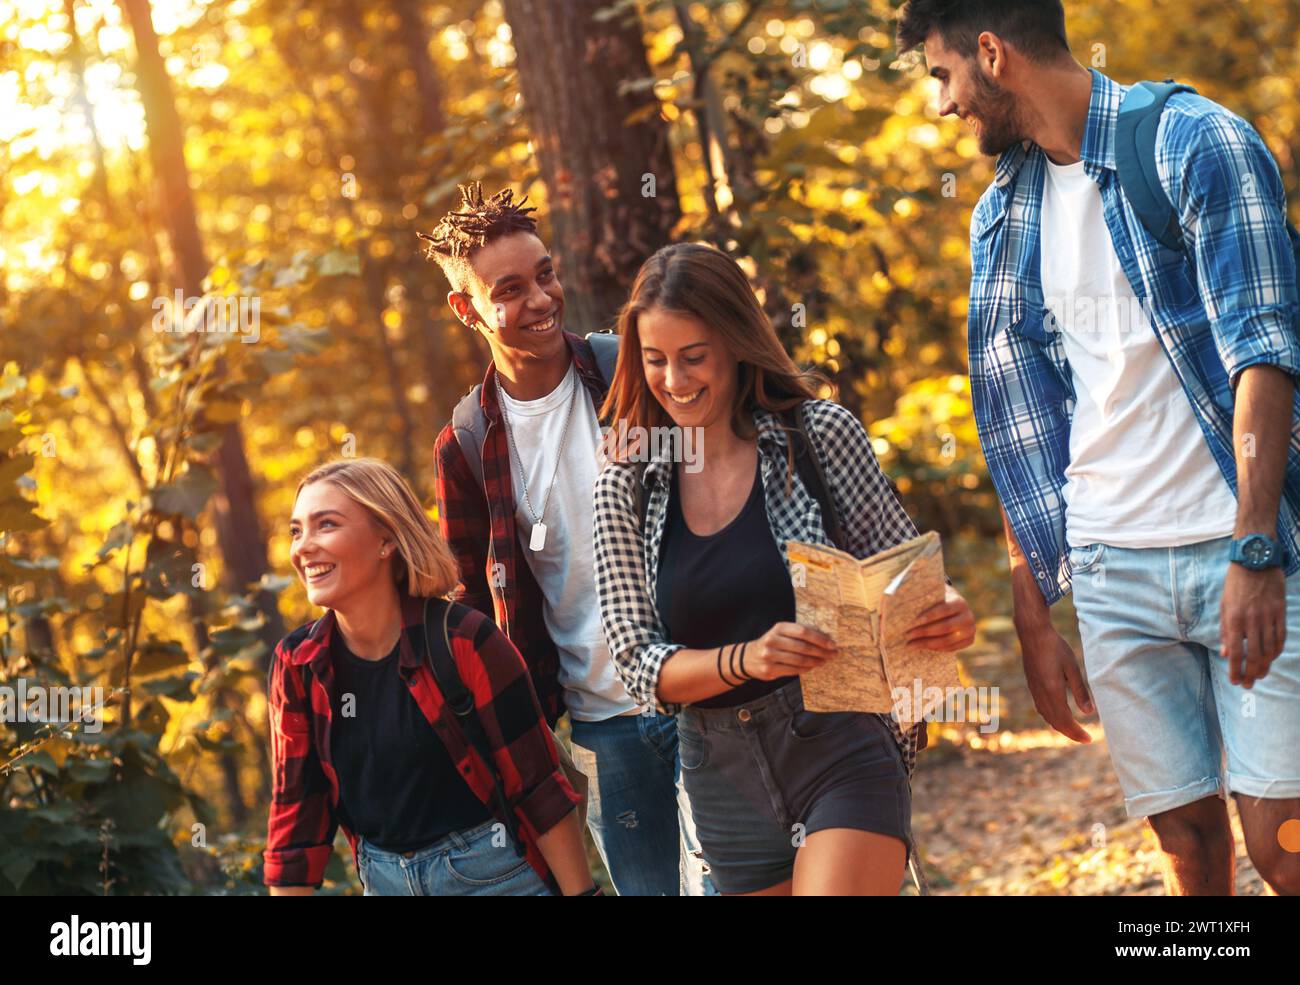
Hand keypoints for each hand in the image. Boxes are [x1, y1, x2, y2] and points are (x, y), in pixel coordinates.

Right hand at [744, 622, 837, 679]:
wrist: (748, 657)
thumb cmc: (772, 643)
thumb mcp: (782, 633)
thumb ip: (800, 633)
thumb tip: (825, 638)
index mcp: (779, 628)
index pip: (803, 632)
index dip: (820, 639)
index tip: (832, 645)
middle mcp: (772, 640)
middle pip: (803, 647)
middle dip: (821, 652)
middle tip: (833, 655)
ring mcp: (769, 656)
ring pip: (799, 660)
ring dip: (815, 662)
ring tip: (824, 661)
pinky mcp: (769, 669)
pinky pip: (793, 670)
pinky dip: (806, 669)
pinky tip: (812, 667)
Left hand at [906, 585, 975, 650]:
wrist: (954, 607)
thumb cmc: (938, 600)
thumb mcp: (934, 595)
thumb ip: (922, 598)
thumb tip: (898, 605)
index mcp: (959, 602)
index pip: (944, 610)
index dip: (929, 616)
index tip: (913, 622)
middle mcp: (968, 616)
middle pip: (945, 627)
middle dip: (924, 632)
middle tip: (907, 635)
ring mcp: (970, 630)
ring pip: (947, 641)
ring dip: (927, 644)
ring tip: (910, 645)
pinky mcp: (969, 640)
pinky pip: (951, 648)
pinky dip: (935, 649)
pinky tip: (922, 647)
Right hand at [1017, 618, 1094, 743]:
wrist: (1033, 634)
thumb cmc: (1055, 648)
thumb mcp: (1073, 668)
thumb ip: (1080, 691)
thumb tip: (1089, 713)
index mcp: (1053, 691)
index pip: (1066, 720)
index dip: (1077, 732)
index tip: (1089, 739)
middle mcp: (1041, 695)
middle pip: (1056, 722)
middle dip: (1070, 733)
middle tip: (1085, 738)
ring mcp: (1035, 691)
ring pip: (1047, 717)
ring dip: (1061, 726)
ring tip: (1073, 730)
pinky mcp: (1032, 686)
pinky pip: (1042, 709)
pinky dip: (1052, 717)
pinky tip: (1058, 715)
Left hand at [1220, 563, 1285, 687]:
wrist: (1255, 561)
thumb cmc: (1235, 584)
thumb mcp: (1223, 605)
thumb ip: (1224, 630)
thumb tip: (1224, 652)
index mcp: (1233, 618)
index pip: (1235, 650)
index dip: (1235, 669)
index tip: (1235, 681)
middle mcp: (1251, 620)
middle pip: (1254, 654)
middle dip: (1251, 673)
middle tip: (1248, 684)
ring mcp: (1268, 616)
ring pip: (1269, 649)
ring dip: (1265, 666)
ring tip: (1260, 676)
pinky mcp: (1280, 612)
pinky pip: (1281, 637)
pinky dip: (1277, 651)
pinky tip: (1271, 658)